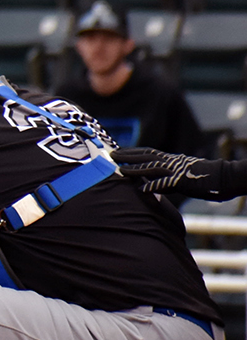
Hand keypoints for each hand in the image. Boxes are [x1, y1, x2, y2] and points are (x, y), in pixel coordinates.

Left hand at [112, 147, 226, 198]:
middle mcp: (173, 162)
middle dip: (129, 156)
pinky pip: (166, 184)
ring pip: (153, 168)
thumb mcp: (183, 173)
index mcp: (173, 159)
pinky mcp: (184, 182)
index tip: (119, 150)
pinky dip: (154, 186)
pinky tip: (142, 189)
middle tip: (112, 155)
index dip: (133, 151)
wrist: (225, 177)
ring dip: (136, 169)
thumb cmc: (205, 177)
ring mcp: (178, 171)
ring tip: (121, 170)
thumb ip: (166, 178)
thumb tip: (151, 186)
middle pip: (147, 156)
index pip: (149, 152)